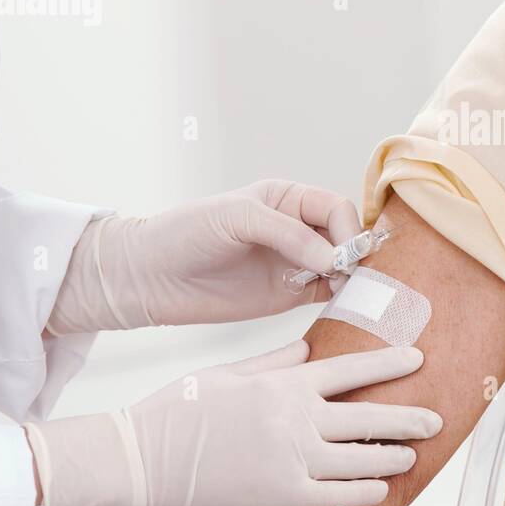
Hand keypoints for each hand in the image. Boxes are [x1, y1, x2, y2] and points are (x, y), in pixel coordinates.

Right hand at [25, 341, 442, 505]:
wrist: (144, 460)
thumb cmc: (178, 412)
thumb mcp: (229, 372)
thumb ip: (275, 360)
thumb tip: (309, 349)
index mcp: (284, 383)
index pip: (352, 368)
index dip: (390, 362)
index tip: (419, 357)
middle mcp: (296, 418)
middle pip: (369, 417)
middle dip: (409, 417)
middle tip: (436, 418)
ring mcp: (292, 459)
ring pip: (361, 458)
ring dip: (393, 456)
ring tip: (413, 454)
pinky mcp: (283, 496)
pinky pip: (337, 496)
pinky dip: (364, 492)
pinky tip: (380, 489)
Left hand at [49, 179, 360, 331]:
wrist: (150, 277)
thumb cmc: (186, 233)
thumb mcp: (237, 217)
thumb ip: (288, 233)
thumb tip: (334, 259)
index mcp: (286, 199)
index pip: (336, 208)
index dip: (347, 229)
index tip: (342, 255)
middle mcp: (296, 229)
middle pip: (346, 236)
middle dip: (354, 253)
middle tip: (349, 276)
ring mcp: (295, 263)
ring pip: (343, 266)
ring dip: (353, 278)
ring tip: (350, 294)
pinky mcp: (291, 296)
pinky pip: (329, 295)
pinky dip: (343, 300)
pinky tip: (343, 307)